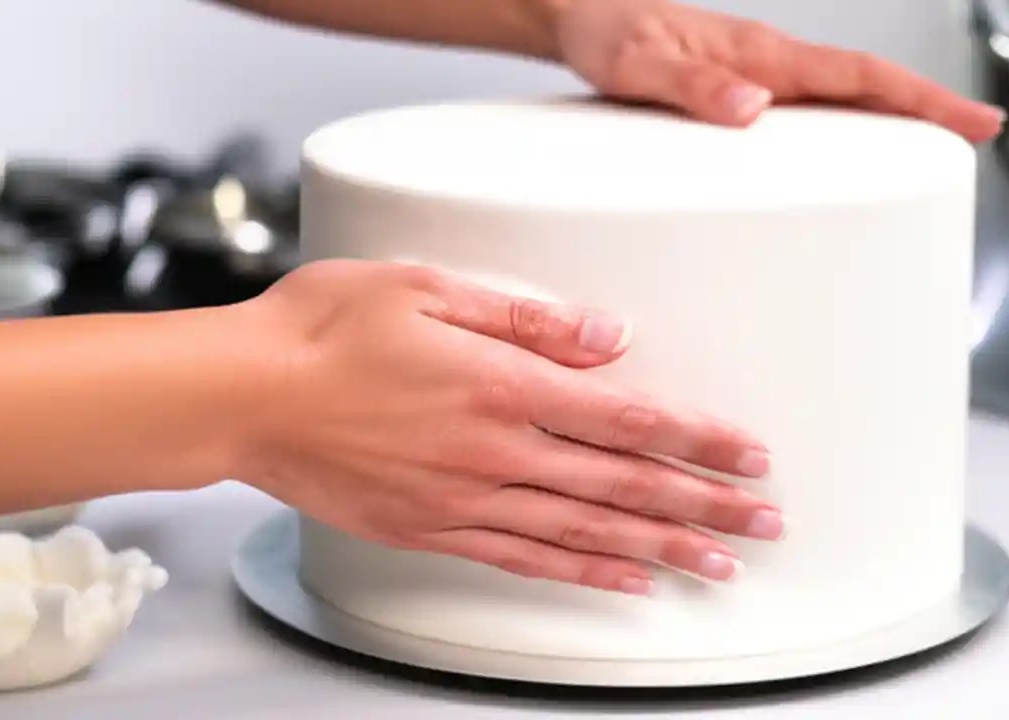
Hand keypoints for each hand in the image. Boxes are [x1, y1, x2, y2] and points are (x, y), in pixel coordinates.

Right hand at [239, 260, 781, 594]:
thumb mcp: (426, 289)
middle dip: (704, 502)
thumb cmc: (323, 329)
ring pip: (586, 531)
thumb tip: (608, 336)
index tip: (750, 454)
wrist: (241, 396)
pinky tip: (627, 582)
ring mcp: (465, 500)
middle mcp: (494, 451)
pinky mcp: (434, 530)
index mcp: (500, 385)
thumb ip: (526, 318)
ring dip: (662, 547)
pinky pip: (525, 559)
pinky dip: (584, 573)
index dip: (698, 440)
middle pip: (623, 484)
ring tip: (722, 562)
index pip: (627, 419)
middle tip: (767, 520)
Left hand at [555, 0, 1003, 141]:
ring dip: (891, 119)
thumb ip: (690, 84)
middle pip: (866, 84)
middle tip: (976, 140)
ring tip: (931, 156)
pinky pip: (808, 107)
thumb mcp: (635, 66)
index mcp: (758, 53)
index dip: (919, 98)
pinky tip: (850, 154)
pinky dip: (846, 124)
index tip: (972, 122)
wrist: (577, 16)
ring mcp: (758, 72)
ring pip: (842, 95)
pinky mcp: (741, 86)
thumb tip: (755, 107)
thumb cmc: (603, 35)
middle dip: (926, 110)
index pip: (856, 75)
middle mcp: (767, 60)